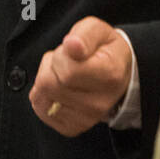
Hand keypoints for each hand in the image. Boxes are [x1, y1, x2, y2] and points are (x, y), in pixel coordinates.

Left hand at [29, 16, 131, 136]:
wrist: (118, 74)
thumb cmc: (104, 49)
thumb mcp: (97, 30)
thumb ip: (83, 35)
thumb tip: (72, 45)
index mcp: (109, 74)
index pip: (67, 71)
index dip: (60, 56)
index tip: (71, 51)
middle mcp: (99, 103)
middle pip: (49, 84)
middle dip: (50, 67)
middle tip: (65, 61)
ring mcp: (86, 119)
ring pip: (42, 97)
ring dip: (45, 80)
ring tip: (62, 73)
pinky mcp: (72, 128)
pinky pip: (41, 110)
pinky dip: (43, 96)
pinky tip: (59, 88)